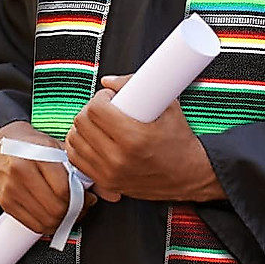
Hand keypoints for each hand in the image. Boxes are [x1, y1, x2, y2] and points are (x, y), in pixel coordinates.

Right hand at [0, 121, 95, 234]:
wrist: (1, 143)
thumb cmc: (31, 144)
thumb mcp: (53, 146)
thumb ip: (70, 166)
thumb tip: (88, 187)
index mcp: (35, 156)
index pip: (63, 189)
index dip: (81, 198)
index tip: (88, 197)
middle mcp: (20, 173)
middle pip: (55, 208)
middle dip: (74, 212)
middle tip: (82, 207)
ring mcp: (11, 191)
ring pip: (45, 221)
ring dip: (63, 222)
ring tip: (70, 213)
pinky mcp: (6, 204)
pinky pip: (33, 225)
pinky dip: (48, 226)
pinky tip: (55, 217)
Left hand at [64, 75, 225, 202]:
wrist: (190, 175)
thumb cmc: (180, 142)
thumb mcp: (168, 108)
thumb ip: (138, 88)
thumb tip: (108, 81)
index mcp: (134, 138)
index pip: (96, 110)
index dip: (100, 97)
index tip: (109, 97)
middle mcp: (118, 158)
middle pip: (82, 123)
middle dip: (90, 109)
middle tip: (104, 107)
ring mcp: (110, 173)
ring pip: (75, 141)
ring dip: (82, 128)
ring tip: (96, 123)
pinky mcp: (107, 182)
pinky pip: (77, 160)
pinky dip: (79, 147)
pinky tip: (90, 139)